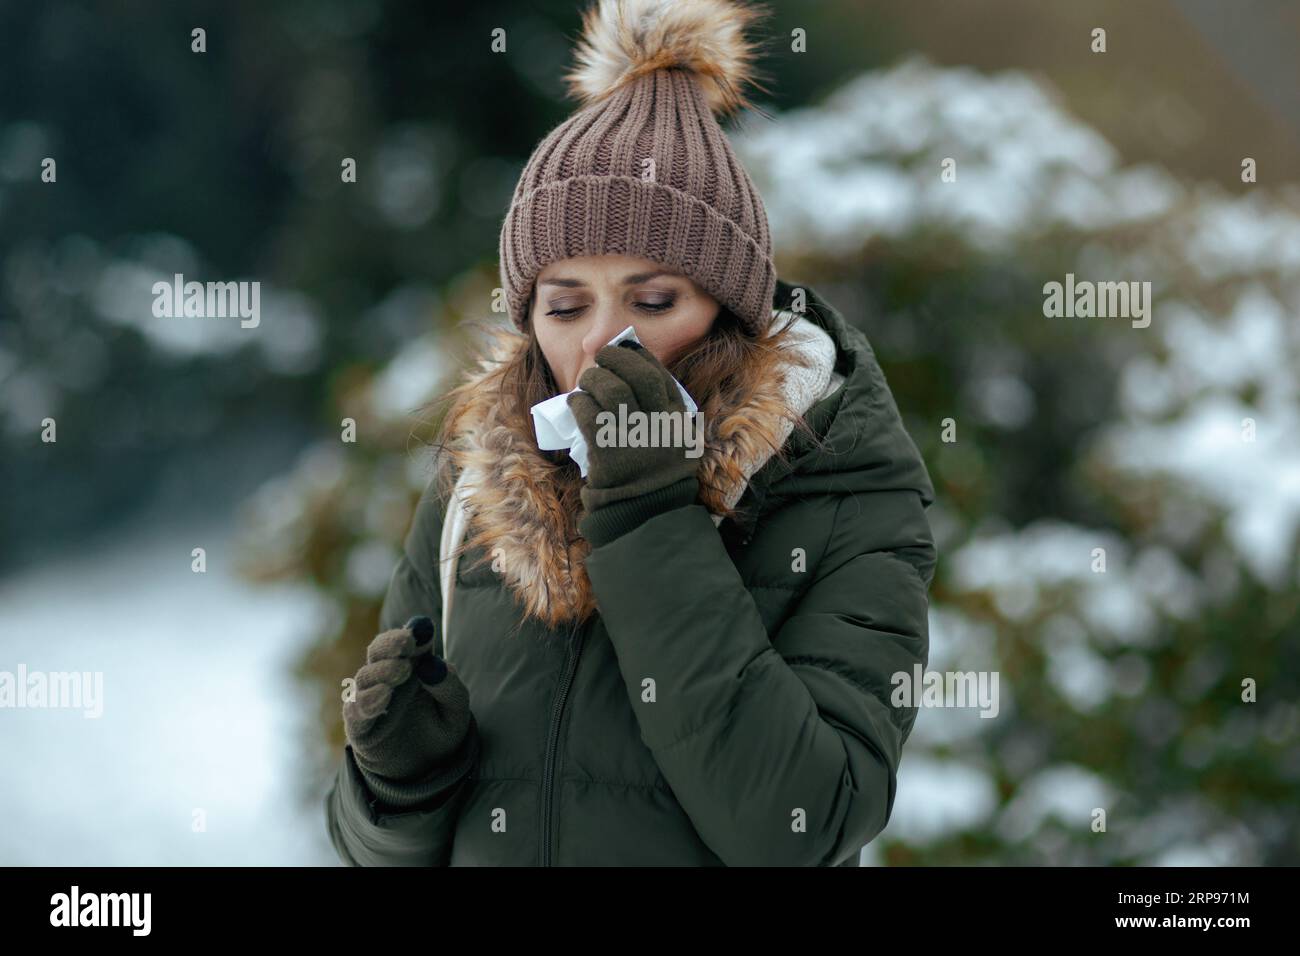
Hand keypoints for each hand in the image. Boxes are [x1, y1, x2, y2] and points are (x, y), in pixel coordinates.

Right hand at [343, 615, 472, 783]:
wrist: (428, 772)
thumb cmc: (441, 730)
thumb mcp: (456, 708)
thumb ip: (448, 685)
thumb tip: (431, 664)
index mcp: (411, 666)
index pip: (404, 642)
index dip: (411, 634)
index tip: (421, 631)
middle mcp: (386, 679)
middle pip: (377, 653)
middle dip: (390, 645)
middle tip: (407, 644)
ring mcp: (370, 702)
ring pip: (364, 679)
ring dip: (382, 672)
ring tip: (402, 671)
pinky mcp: (360, 728)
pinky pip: (355, 712)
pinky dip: (366, 702)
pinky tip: (383, 697)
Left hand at [567, 340, 700, 544]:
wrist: (644, 512)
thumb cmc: (653, 474)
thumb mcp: (673, 441)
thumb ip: (659, 411)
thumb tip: (631, 372)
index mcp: (677, 419)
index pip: (659, 375)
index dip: (639, 356)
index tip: (625, 348)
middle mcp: (659, 425)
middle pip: (637, 376)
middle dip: (616, 359)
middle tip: (602, 357)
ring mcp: (634, 437)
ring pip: (611, 390)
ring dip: (594, 380)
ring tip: (588, 383)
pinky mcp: (608, 450)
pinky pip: (588, 413)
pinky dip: (579, 403)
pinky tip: (577, 404)